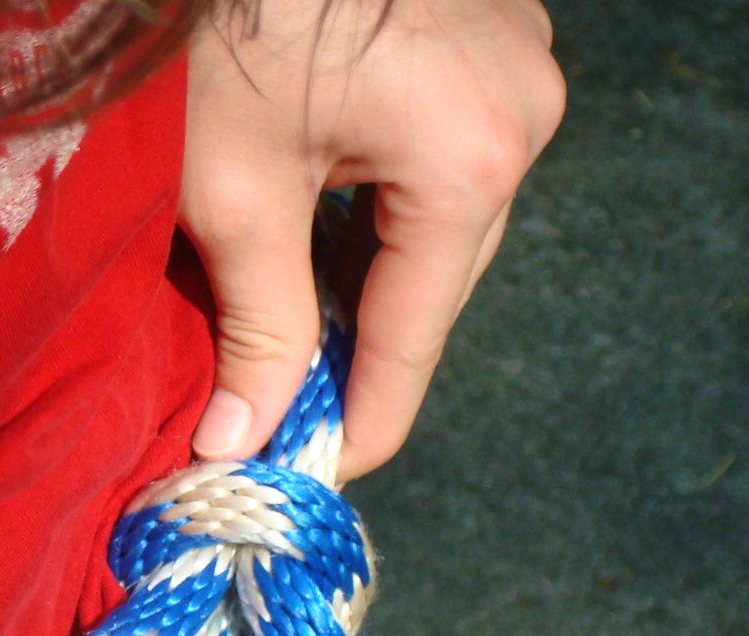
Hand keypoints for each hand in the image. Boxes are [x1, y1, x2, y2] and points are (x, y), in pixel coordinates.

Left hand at [180, 0, 564, 477]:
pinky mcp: (482, 27)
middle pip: (435, 274)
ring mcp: (514, 56)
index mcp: (474, 154)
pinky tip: (317, 223)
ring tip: (288, 327)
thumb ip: (254, 320)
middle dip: (356, 346)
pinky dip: (378, 198)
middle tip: (280, 413)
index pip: (416, 334)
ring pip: (436, 212)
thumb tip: (247, 436)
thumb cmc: (227, 10)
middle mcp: (522, 107)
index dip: (361, 420)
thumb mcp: (230, 185)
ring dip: (367, 271)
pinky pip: (438, 149)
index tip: (316, 475)